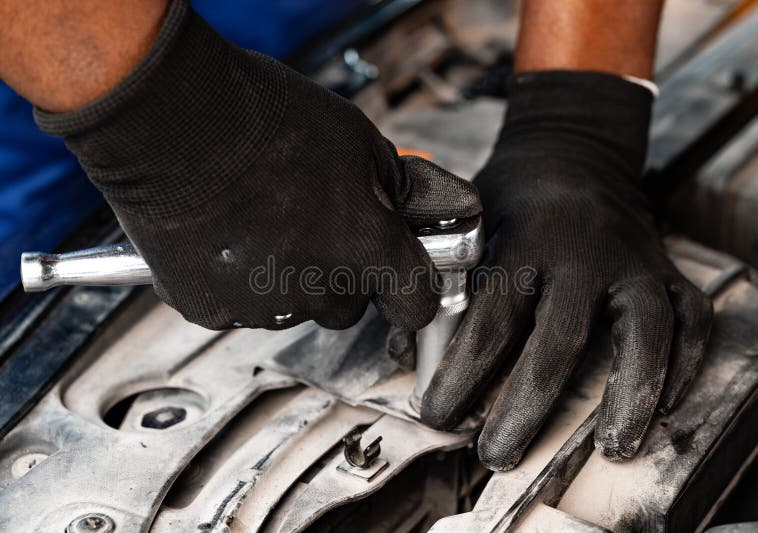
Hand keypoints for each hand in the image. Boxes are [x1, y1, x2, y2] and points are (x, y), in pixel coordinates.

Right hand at [35, 0, 479, 330]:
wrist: (173, 120)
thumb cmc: (264, 120)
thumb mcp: (358, 139)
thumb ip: (398, 188)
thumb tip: (430, 208)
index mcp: (366, 250)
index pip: (415, 302)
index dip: (413, 290)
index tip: (404, 278)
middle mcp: (319, 290)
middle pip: (348, 306)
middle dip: (340, 274)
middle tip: (314, 225)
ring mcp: (261, 306)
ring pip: (292, 308)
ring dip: (286, 278)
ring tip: (261, 220)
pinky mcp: (209, 308)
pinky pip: (237, 306)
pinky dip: (235, 280)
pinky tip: (225, 234)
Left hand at [419, 72, 712, 469]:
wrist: (571, 149)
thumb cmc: (510, 196)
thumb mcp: (467, 225)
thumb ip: (442, 284)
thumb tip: (405, 350)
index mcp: (524, 240)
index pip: (490, 319)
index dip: (462, 376)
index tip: (439, 417)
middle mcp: (582, 251)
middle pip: (560, 338)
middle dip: (528, 405)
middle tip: (499, 454)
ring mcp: (633, 258)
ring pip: (645, 329)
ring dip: (630, 392)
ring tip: (615, 447)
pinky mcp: (667, 266)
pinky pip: (692, 316)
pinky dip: (687, 362)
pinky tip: (666, 404)